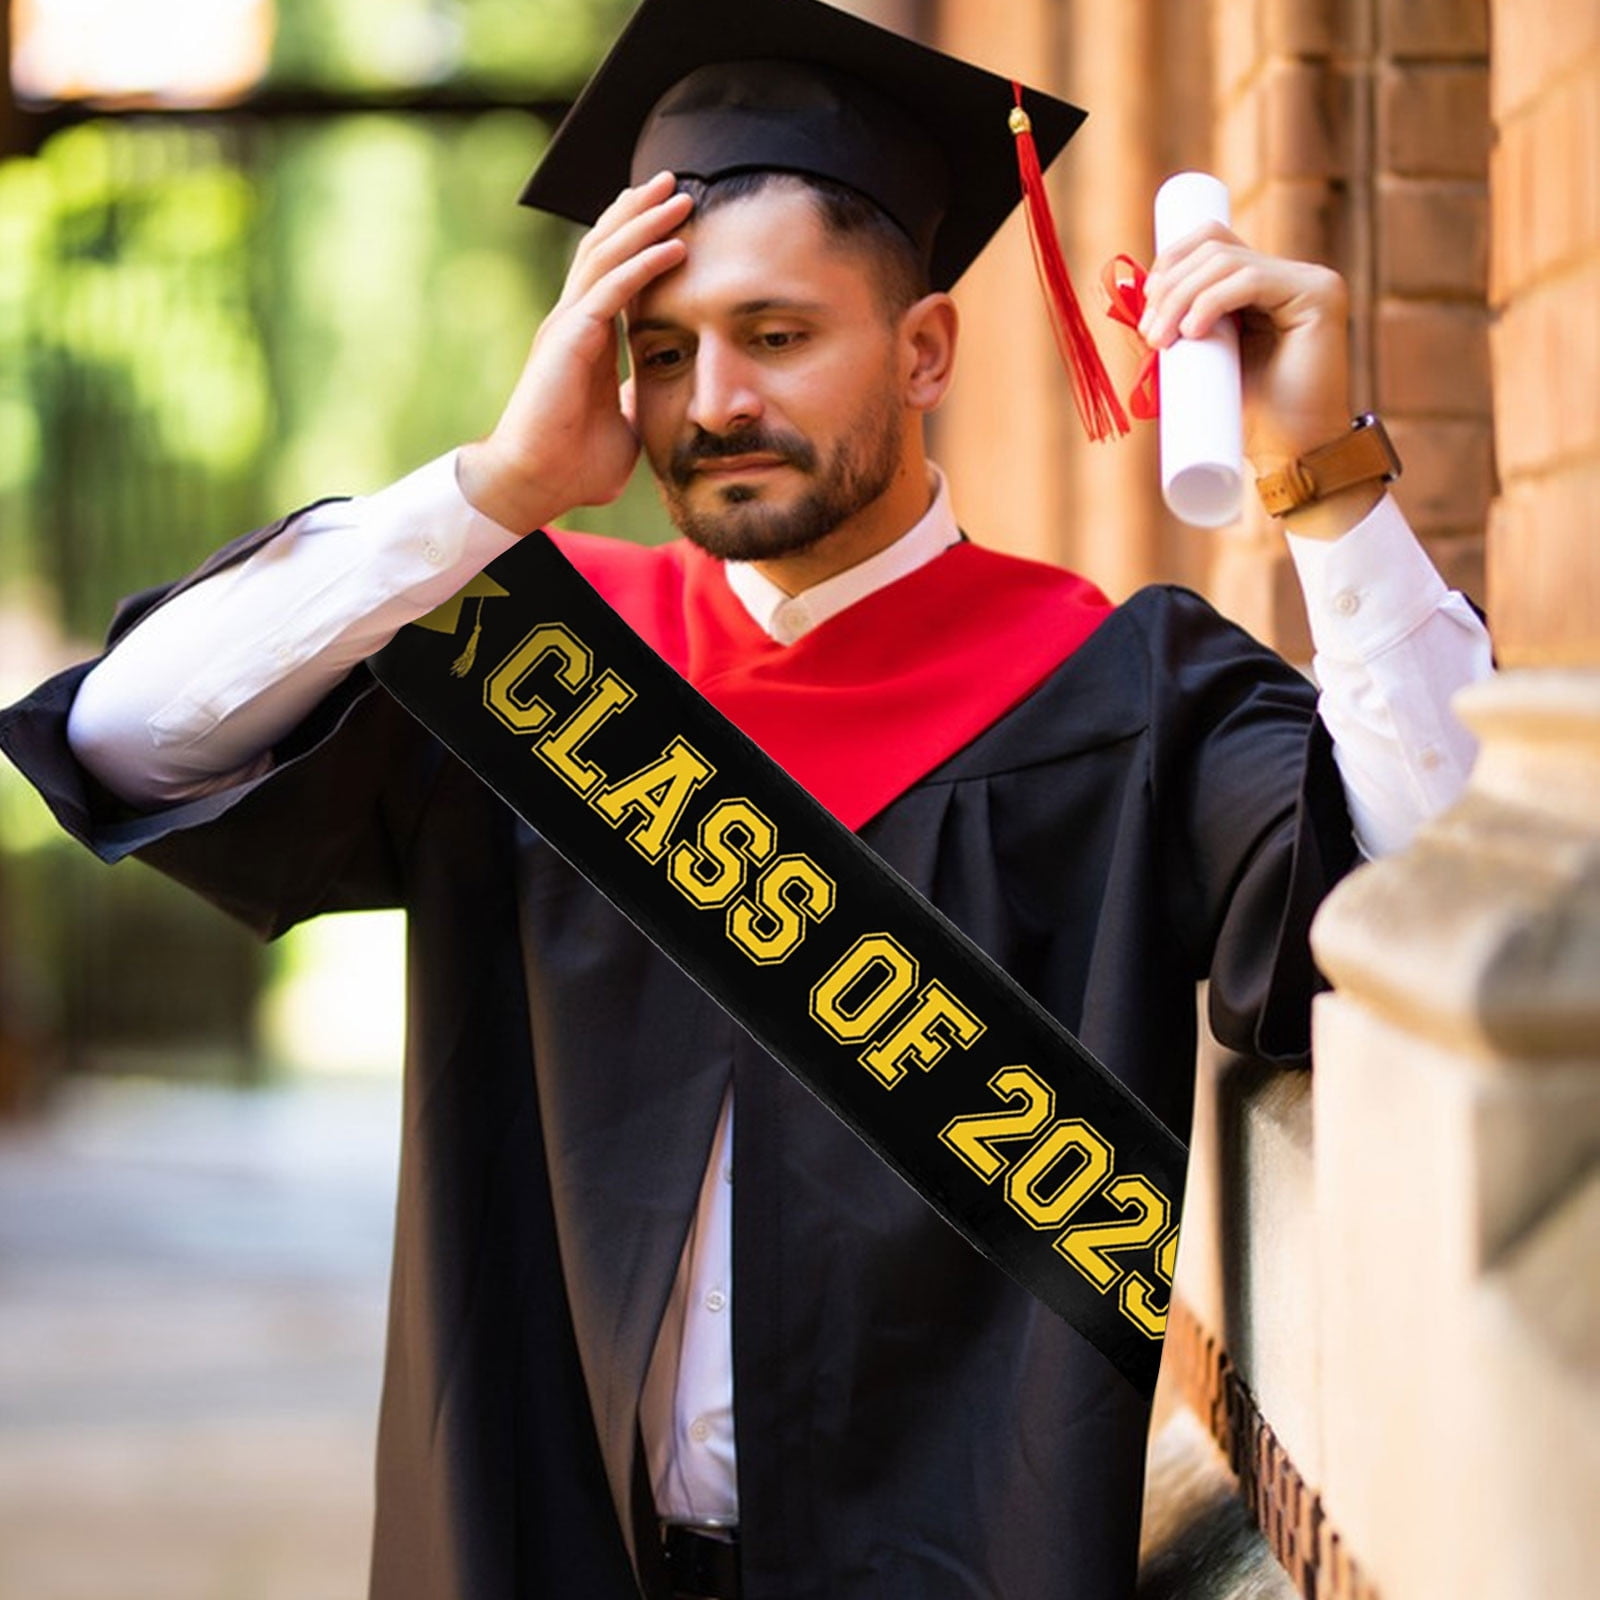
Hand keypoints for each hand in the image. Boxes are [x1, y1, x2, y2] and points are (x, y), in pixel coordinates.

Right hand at [457, 172, 693, 532]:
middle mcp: (572, 321)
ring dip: (645, 223)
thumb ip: (637, 401)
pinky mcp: (568, 340)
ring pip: (608, 256)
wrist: (534, 485)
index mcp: (585, 337)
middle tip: (675, 182)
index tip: (668, 213)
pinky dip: (643, 264)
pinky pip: (611, 290)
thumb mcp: (624, 425)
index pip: (611, 271)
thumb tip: (658, 397)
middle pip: (606, 247)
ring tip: (679, 196)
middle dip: (639, 211)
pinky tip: (674, 246)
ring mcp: (566, 326)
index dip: (636, 237)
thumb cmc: (573, 465)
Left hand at [1137, 222, 1354, 470]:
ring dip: (1181, 296)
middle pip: (1215, 246)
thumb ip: (1184, 324)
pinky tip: (1192, 331)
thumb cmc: (1248, 418)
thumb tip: (1130, 295)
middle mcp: (1291, 274)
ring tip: (1161, 341)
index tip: (1144, 308)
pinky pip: (1250, 280)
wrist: (1290, 455)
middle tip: (1148, 334)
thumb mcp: (1204, 359)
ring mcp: (1309, 281)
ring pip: (1226, 262)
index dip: (1171, 262)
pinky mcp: (1318, 295)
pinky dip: (1211, 301)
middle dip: (1170, 285)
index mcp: (1264, 284)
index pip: (1213, 241)